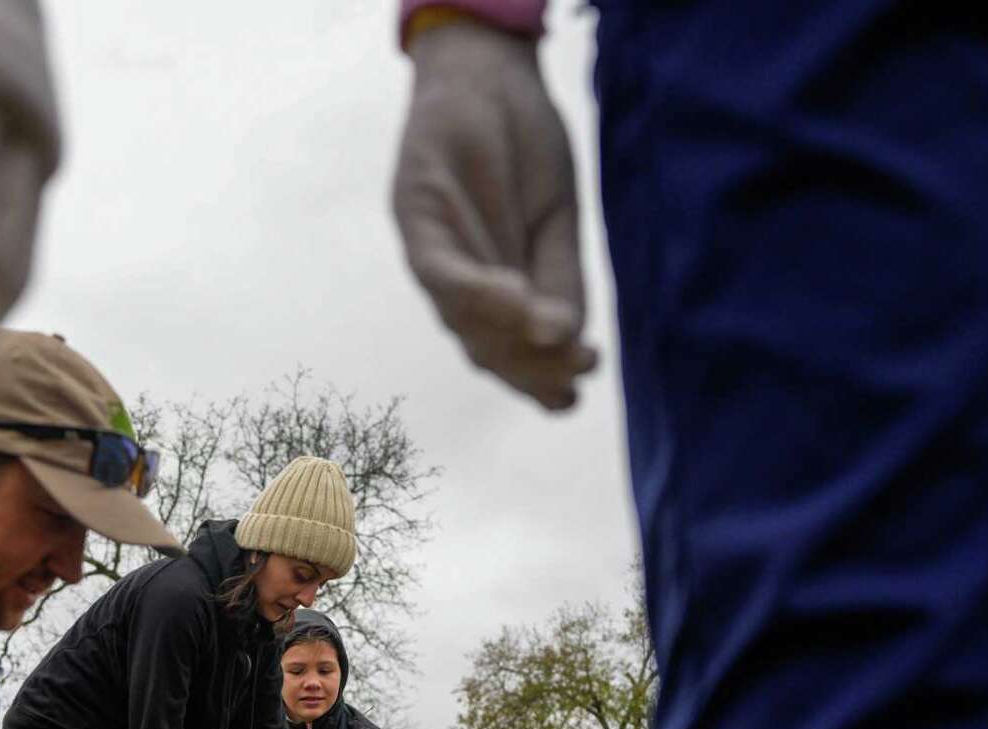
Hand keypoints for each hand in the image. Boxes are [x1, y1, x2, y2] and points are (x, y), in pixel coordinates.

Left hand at [392, 20, 595, 409]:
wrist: (493, 76)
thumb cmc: (526, 148)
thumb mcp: (559, 221)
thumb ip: (561, 279)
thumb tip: (567, 341)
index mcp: (494, 290)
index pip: (509, 351)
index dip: (536, 378)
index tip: (574, 394)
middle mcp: (457, 282)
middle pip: (484, 345)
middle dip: (527, 368)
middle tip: (573, 376)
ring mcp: (433, 252)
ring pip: (460, 316)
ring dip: (507, 334)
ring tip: (553, 342)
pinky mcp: (414, 216)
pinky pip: (438, 267)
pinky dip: (473, 289)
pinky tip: (511, 297)